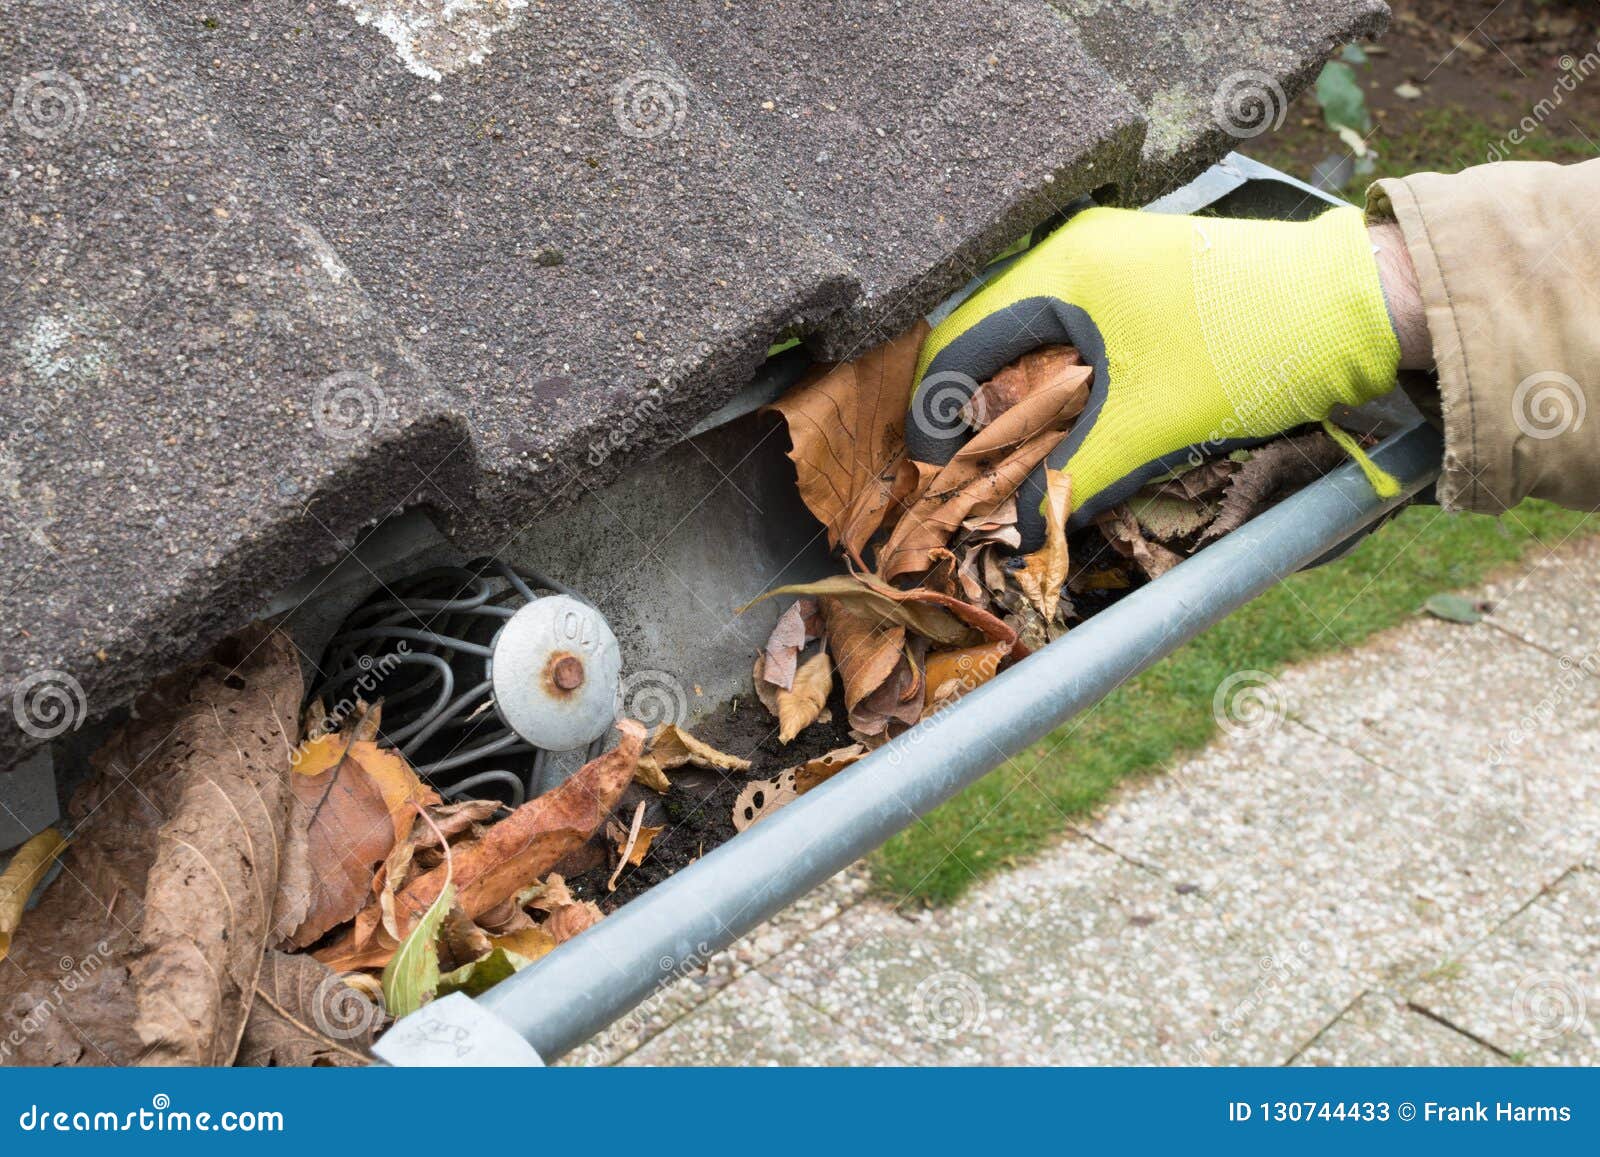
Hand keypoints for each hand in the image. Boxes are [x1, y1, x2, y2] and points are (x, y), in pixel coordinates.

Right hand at [906, 205, 1405, 548]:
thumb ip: (1074, 480)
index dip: (934, 416)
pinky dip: (1056, 384)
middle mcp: (1078, 251)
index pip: (959, 343)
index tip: (931, 477)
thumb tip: (1017, 535)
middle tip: (964, 478)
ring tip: (1008, 464)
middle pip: (988, 339)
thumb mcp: (1153, 423)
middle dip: (969, 413)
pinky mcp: (1146, 280)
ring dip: (1014, 402)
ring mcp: (1115, 260)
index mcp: (1063, 268)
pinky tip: (1065, 429)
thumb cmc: (1251, 350)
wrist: (1365, 305)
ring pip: (1031, 338)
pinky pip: (1073, 334)